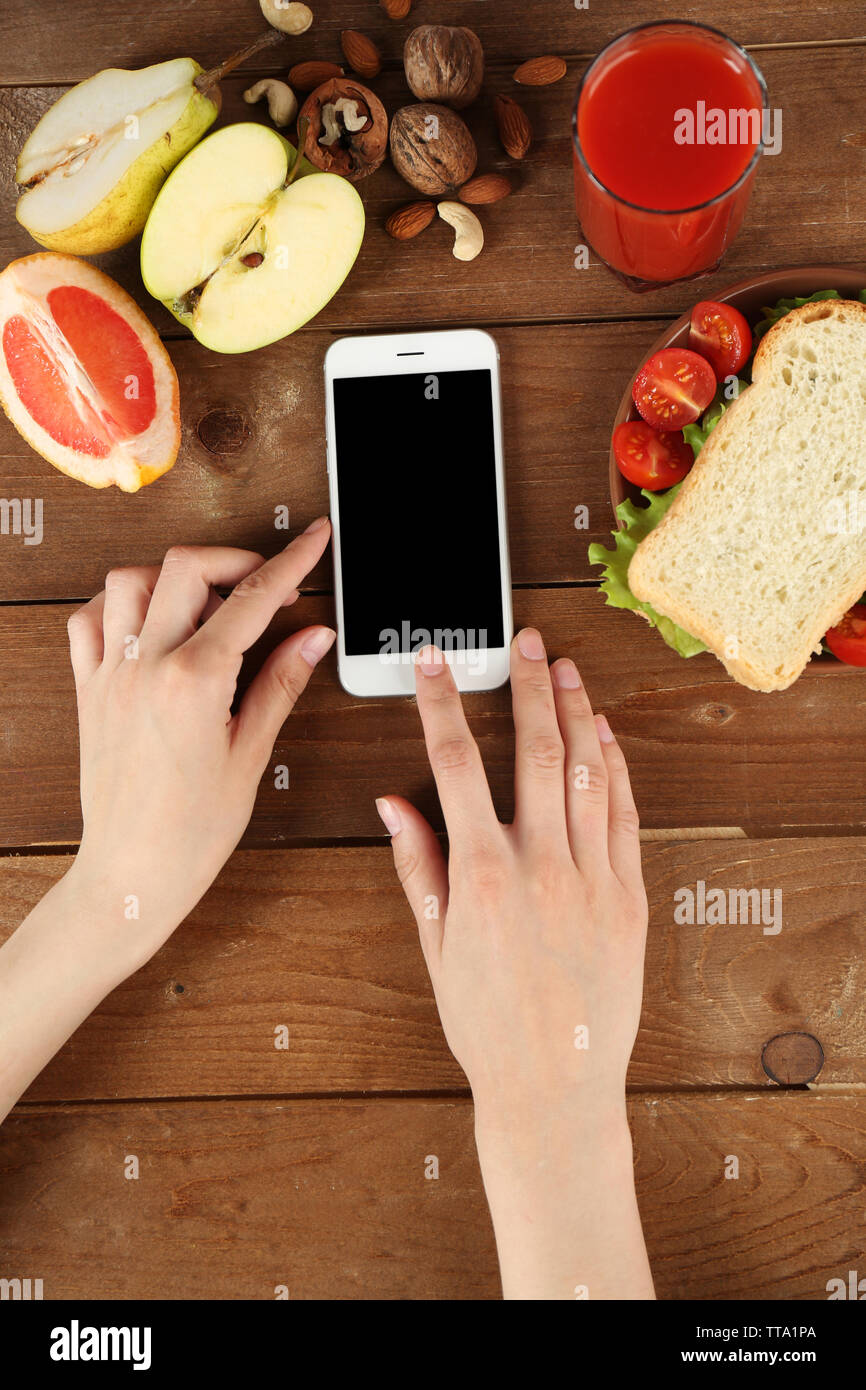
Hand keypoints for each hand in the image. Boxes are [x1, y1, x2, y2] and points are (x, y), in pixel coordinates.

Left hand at [66, 520, 334, 974]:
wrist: (132, 873)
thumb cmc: (191, 831)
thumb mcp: (251, 754)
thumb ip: (280, 683)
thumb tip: (313, 637)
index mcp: (195, 681)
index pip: (253, 598)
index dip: (292, 561)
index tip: (313, 539)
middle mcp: (146, 666)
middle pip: (186, 566)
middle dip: (234, 560)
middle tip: (266, 583)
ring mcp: (110, 674)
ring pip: (130, 580)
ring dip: (173, 576)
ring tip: (208, 604)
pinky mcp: (88, 690)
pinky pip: (88, 619)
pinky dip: (119, 605)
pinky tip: (151, 624)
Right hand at [377, 629, 652, 1298]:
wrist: (555, 1085)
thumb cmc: (486, 1024)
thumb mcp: (436, 946)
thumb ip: (417, 865)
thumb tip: (392, 802)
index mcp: (481, 876)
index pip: (455, 764)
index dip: (441, 704)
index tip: (436, 664)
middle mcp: (540, 866)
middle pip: (534, 749)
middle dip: (527, 684)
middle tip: (525, 641)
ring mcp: (592, 878)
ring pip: (586, 770)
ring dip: (576, 712)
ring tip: (566, 670)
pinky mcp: (629, 896)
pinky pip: (623, 813)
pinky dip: (614, 767)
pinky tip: (604, 736)